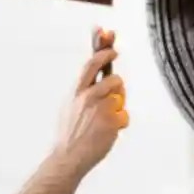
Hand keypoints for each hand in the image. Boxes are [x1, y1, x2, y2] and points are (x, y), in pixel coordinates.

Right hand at [52, 28, 128, 177]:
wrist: (68, 157)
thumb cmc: (71, 133)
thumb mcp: (71, 106)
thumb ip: (83, 91)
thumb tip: (96, 78)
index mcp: (77, 93)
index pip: (90, 65)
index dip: (101, 49)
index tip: (108, 36)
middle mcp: (88, 97)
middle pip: (111, 77)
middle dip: (116, 75)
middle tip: (116, 73)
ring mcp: (100, 109)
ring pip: (120, 94)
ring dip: (118, 102)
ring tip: (106, 118)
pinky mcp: (111, 121)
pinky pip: (124, 115)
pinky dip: (121, 123)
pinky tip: (109, 132)